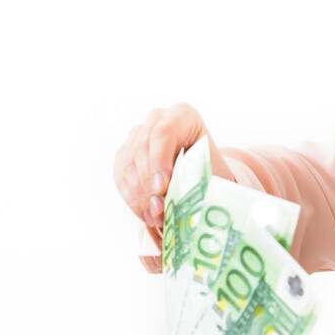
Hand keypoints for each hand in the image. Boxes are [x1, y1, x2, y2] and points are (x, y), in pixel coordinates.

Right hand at [113, 102, 234, 272]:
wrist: (202, 170)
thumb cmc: (212, 169)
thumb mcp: (213, 170)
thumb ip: (200, 181)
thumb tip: (187, 204)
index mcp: (182, 115)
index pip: (163, 134)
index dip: (160, 161)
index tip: (163, 187)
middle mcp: (156, 120)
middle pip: (143, 150)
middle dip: (150, 186)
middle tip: (160, 212)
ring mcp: (137, 135)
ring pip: (129, 164)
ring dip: (141, 196)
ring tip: (156, 219)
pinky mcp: (126, 153)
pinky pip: (121, 176)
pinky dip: (132, 198)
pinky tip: (146, 214)